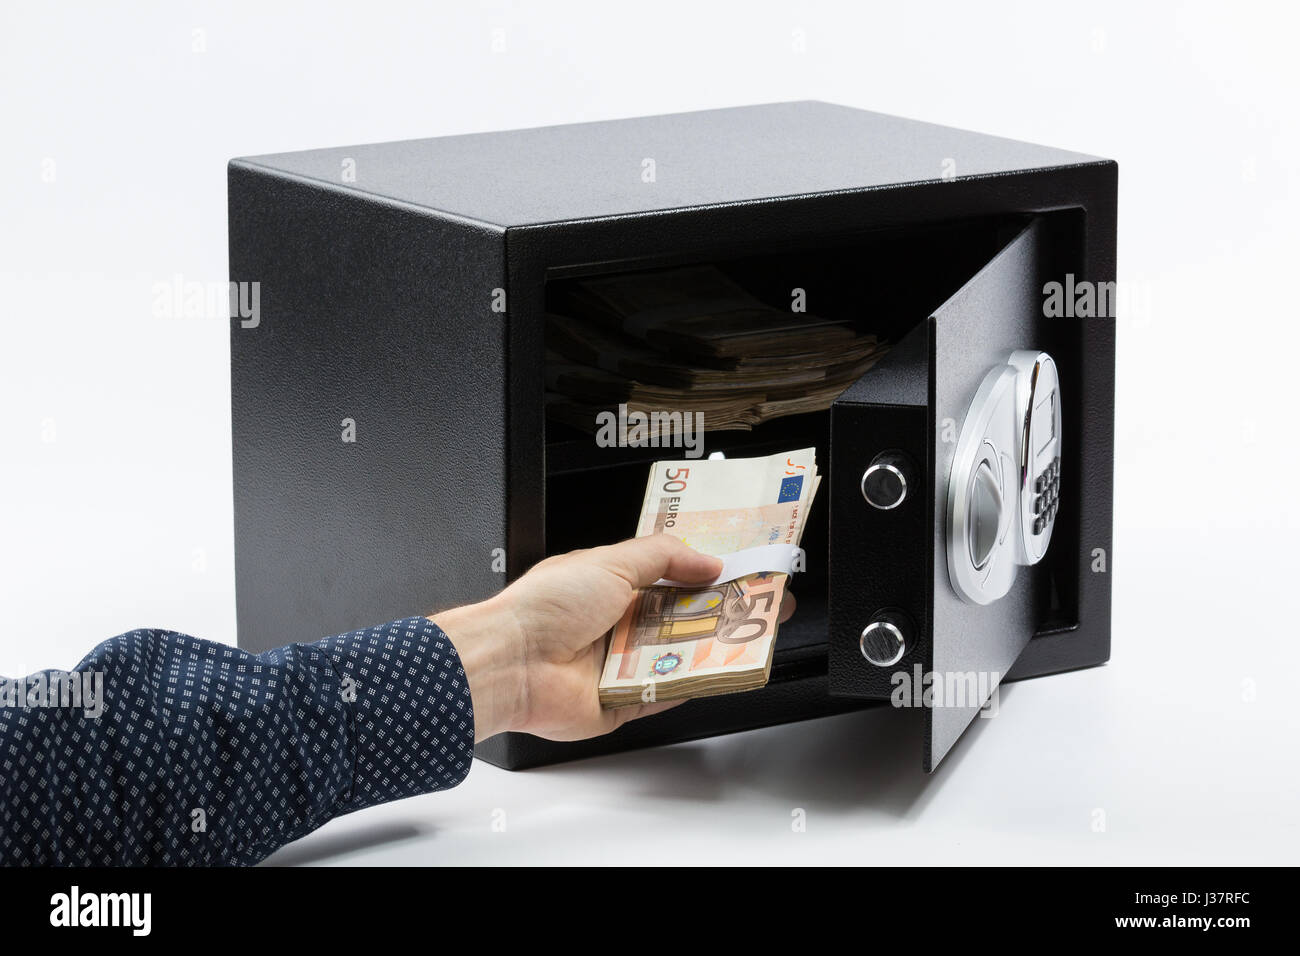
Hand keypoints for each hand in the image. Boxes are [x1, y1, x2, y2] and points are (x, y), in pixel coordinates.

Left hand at [432, 535, 792, 742]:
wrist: (511, 663)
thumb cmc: (544, 607)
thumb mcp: (610, 560)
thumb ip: (663, 556)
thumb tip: (706, 559)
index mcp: (610, 584)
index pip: (668, 574)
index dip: (704, 571)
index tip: (739, 567)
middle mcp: (616, 623)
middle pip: (681, 617)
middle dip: (719, 610)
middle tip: (758, 603)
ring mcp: (619, 663)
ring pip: (679, 655)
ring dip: (711, 646)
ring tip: (749, 633)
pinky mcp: (621, 701)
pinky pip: (666, 692)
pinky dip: (690, 683)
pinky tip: (716, 670)